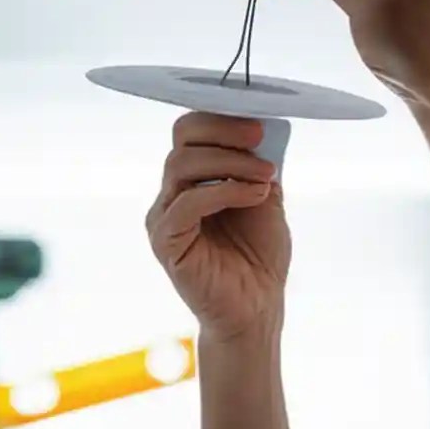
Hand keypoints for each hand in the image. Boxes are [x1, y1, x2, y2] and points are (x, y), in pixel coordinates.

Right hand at [146, 113, 289, 339]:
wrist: (257, 308)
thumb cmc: (259, 256)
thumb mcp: (265, 196)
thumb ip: (256, 163)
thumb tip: (259, 127)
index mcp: (191, 179)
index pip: (190, 131)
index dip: (222, 120)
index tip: (259, 126)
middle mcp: (171, 193)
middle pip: (182, 139)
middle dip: (223, 132)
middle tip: (259, 139)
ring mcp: (164, 217)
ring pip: (182, 165)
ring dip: (231, 163)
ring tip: (265, 176)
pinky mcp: (165, 242)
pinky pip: (186, 203)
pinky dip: (225, 191)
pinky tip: (255, 195)